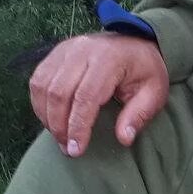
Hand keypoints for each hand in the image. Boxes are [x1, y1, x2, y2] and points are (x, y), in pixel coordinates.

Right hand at [28, 33, 169, 156]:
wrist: (134, 43)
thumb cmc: (144, 71)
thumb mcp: (154, 93)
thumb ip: (139, 115)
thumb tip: (124, 139)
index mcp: (109, 60)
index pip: (85, 96)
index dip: (77, 126)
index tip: (76, 150)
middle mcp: (83, 50)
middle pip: (59, 92)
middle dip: (59, 126)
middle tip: (67, 149)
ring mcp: (66, 49)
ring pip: (43, 86)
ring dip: (46, 116)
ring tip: (60, 137)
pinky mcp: (55, 53)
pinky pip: (38, 80)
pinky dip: (39, 103)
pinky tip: (50, 120)